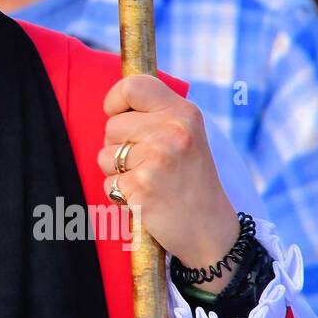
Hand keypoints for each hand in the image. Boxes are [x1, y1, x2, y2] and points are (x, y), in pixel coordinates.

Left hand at [98, 75, 239, 289]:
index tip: (117, 113)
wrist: (212, 232)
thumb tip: (116, 104)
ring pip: (105, 155)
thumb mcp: (187, 137)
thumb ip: (157, 116)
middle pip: (111, 126)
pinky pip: (108, 183)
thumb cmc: (191, 182)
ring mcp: (157, 159)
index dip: (116, 99)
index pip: (134, 86)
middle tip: (149, 164)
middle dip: (119, 146)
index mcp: (184, 113)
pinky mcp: (142, 187)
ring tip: (150, 182)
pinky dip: (120, 195)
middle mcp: (173, 131)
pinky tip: (147, 200)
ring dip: (118, 172)